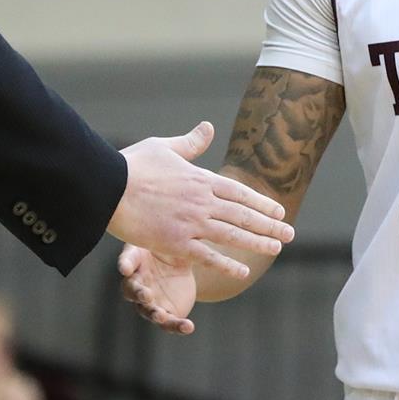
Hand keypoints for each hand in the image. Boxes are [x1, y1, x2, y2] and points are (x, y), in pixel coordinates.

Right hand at [107, 122, 292, 277]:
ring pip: (232, 235)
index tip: (279, 211)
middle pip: (243, 215)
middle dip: (269, 225)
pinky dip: (227, 265)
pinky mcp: (175, 243)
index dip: (262, 203)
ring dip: (257, 243)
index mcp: (200, 178)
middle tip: (290, 234)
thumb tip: (208, 127)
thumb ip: (190, 143)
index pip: (240, 192)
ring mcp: (191, 224)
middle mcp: (202, 202)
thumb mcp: (164, 146)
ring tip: (276, 248)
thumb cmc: (132, 165)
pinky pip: (207, 256)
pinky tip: (243, 272)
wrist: (108, 186)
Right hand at [117, 244, 198, 334]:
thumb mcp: (170, 240)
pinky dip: (177, 326)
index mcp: (136, 261)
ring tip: (161, 316)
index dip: (125, 264)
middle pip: (132, 291)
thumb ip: (173, 238)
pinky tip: (188, 326)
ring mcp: (149, 302)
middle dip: (138, 293)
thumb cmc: (166, 249)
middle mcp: (138, 284)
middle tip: (145, 294)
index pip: (127, 261)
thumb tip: (189, 227)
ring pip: (148, 311)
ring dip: (154, 314)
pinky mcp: (165, 313)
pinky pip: (169, 323)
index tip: (125, 268)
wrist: (176, 268)